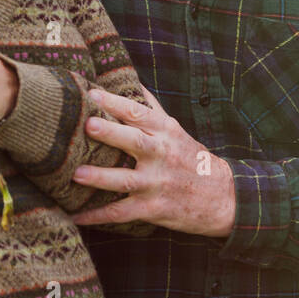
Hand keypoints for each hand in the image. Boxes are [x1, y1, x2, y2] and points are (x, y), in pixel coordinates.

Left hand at [71, 86, 236, 236]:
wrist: (222, 198)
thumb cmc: (192, 159)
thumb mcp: (176, 131)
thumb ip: (152, 108)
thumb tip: (130, 81)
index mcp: (166, 132)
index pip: (139, 113)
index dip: (115, 102)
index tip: (92, 93)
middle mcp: (162, 155)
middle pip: (134, 141)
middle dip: (110, 133)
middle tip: (87, 125)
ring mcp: (157, 183)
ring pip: (126, 180)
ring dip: (100, 177)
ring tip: (76, 173)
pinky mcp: (153, 209)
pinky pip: (121, 212)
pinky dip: (98, 215)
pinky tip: (76, 215)